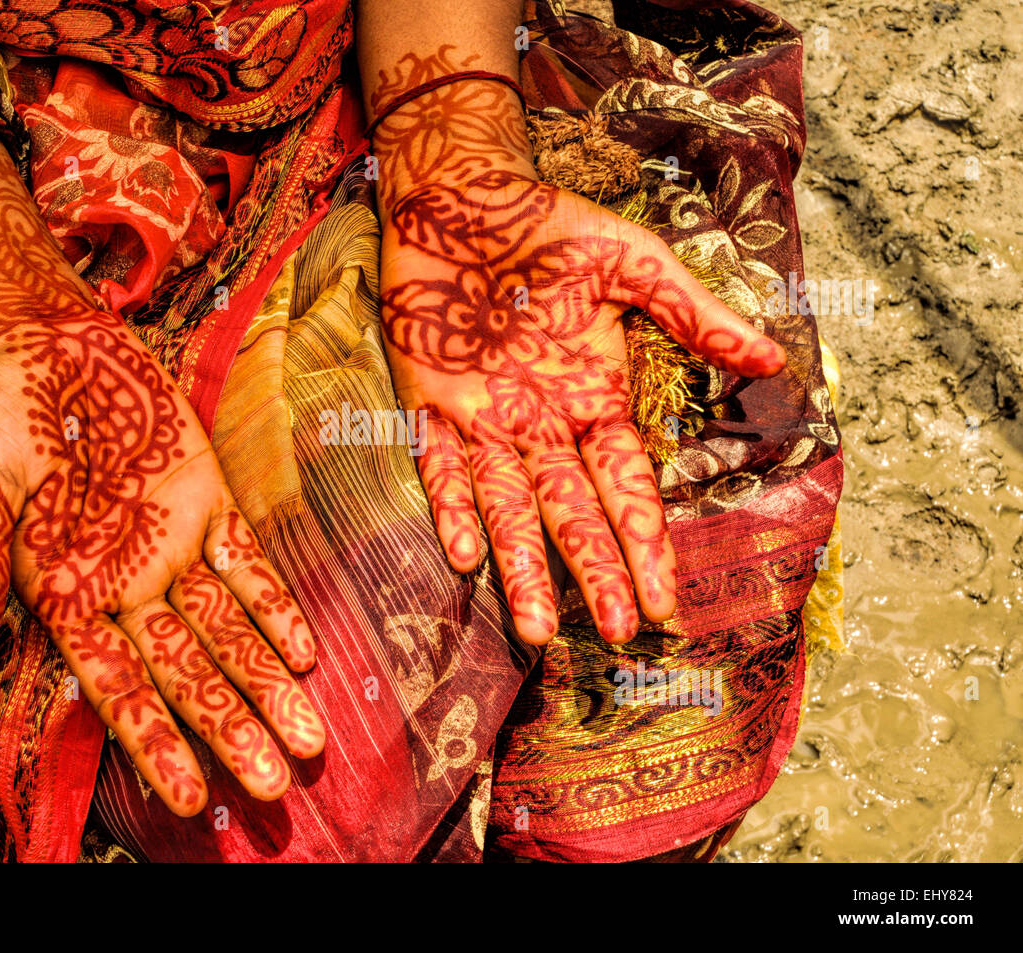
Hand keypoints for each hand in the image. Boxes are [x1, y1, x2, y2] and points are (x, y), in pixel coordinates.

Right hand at [0, 157, 323, 816]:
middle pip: (188, 673)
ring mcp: (172, 547)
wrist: (48, 342)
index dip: (156, 742)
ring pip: (229, 631)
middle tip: (277, 788)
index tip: (192, 798)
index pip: (118, 688)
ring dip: (269, 683)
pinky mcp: (207, 502)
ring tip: (309, 741)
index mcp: (68, 599)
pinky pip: (248, 564)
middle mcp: (128, 586)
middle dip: (232, 728)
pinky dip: (276, 604)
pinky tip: (306, 652)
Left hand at [379, 169, 784, 644]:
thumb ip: (694, 314)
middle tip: (616, 631)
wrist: (463, 193)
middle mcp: (543, 426)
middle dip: (596, 572)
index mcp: (596, 400)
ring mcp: (485, 421)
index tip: (666, 601)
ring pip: (508, 509)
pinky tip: (467, 556)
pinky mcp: (429, 404)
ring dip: (524, 565)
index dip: (646, 545)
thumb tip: (773, 359)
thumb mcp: (633, 264)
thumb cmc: (550, 225)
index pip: (628, 490)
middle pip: (573, 513)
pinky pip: (441, 467)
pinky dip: (452, 508)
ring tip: (538, 630)